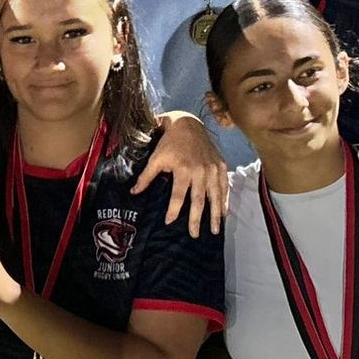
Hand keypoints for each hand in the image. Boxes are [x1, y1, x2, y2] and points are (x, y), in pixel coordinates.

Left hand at [133, 111, 228, 236]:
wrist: (188, 123)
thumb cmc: (169, 142)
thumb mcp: (155, 157)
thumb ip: (146, 177)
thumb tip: (133, 193)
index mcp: (183, 169)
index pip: (178, 196)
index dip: (173, 210)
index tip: (169, 222)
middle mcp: (200, 171)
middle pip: (199, 200)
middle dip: (197, 219)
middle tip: (194, 235)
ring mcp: (213, 169)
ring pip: (215, 196)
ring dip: (215, 215)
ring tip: (215, 231)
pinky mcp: (221, 166)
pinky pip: (224, 186)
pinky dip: (224, 200)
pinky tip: (223, 213)